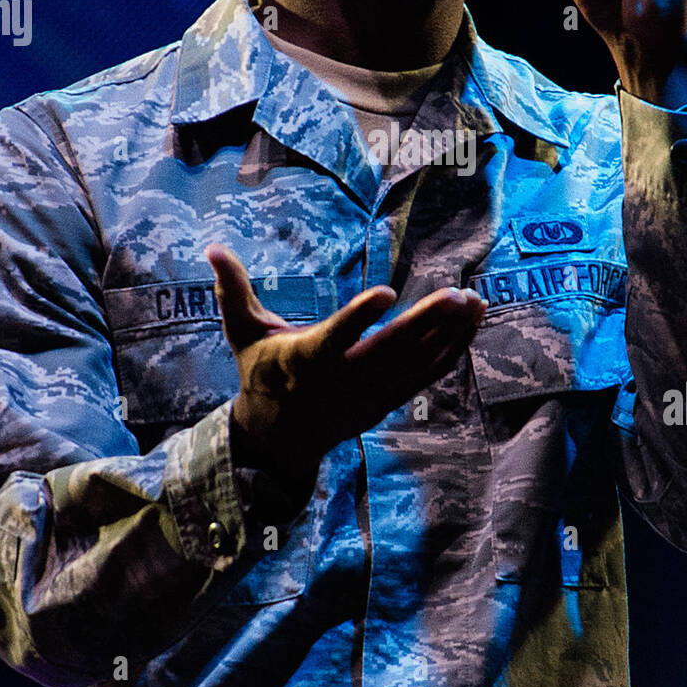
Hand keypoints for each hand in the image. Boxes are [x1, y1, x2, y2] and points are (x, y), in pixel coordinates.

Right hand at [206, 245, 485, 485]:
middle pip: (390, 352)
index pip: (337, 336)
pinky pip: (426, 376)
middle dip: (426, 323)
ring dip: (449, 334)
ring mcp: (370, 394)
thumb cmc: (261, 373)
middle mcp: (343, 379)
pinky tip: (471, 323)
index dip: (361, 316)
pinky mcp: (388, 401)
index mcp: (307, 359)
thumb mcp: (244, 334)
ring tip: (474, 300)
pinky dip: (452, 351)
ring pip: (416, 364)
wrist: (278, 439)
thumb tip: (212, 248)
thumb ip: (233, 291)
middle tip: (456, 293)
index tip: (386, 291)